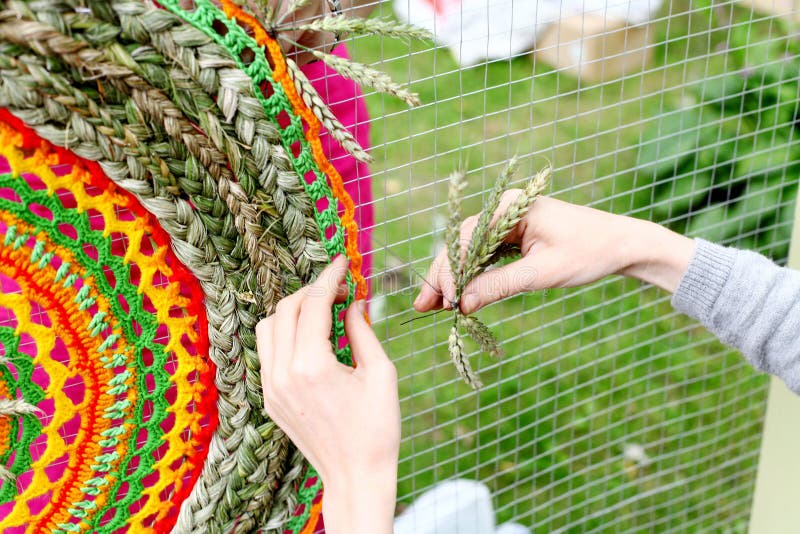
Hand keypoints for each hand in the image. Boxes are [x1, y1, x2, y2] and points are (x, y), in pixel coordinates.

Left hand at [256, 256, 398, 533]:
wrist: (356, 475)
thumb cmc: (377, 428)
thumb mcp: (381, 373)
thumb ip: (362, 331)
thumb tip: (353, 303)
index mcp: (312, 366)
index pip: (313, 305)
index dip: (329, 279)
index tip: (342, 264)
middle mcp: (283, 374)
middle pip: (285, 309)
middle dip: (310, 291)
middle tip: (338, 289)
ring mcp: (272, 388)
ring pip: (268, 328)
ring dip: (292, 310)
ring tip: (322, 311)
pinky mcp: (270, 400)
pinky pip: (268, 353)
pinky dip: (284, 334)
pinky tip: (309, 337)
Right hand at [414, 194, 695, 314]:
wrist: (623, 244)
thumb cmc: (590, 252)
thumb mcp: (544, 273)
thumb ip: (500, 286)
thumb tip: (463, 305)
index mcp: (510, 207)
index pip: (466, 239)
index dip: (451, 272)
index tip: (446, 302)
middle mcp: (504, 209)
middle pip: (460, 244)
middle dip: (443, 276)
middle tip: (423, 307)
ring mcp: (507, 221)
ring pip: (469, 251)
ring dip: (454, 278)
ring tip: (434, 306)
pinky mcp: (513, 235)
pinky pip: (484, 255)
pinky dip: (471, 275)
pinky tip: (458, 295)